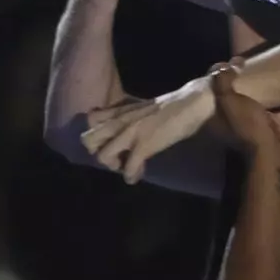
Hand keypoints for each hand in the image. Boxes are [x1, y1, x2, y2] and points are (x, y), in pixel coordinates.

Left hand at [82, 76, 216, 183]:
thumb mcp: (144, 107)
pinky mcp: (143, 147)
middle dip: (98, 152)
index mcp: (121, 110)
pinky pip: (127, 168)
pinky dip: (131, 175)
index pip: (91, 118)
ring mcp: (130, 134)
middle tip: (116, 156)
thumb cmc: (173, 105)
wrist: (191, 103)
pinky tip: (137, 176)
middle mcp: (120, 122)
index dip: (95, 132)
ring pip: (102, 156)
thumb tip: (132, 130)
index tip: (108, 139)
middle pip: (88, 140)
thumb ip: (132, 117)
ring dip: (113, 166)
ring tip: (126, 166)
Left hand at [209, 65, 279, 157]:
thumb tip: (223, 64)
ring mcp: (240, 120)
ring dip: (244, 84)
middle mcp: (222, 119)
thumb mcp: (229, 99)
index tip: (223, 64)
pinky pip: (254, 100)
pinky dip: (256, 91)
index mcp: (210, 116)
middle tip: (239, 64)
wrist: (270, 145)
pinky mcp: (257, 119)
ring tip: (250, 68)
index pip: (207, 91)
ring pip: (239, 96)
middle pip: (223, 93)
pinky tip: (262, 79)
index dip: (214, 77)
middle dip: (230, 79)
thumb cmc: (245, 124)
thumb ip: (223, 81)